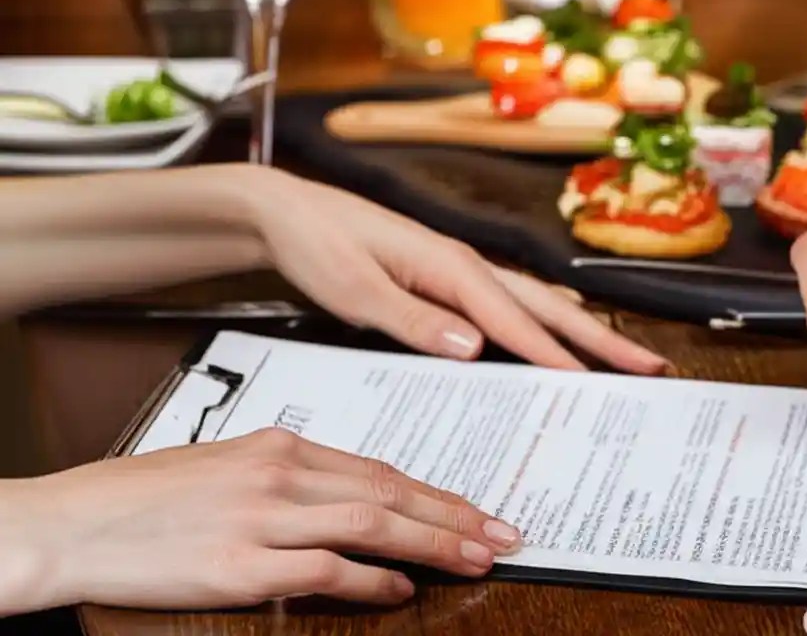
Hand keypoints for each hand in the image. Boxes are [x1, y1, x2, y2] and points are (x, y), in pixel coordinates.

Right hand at [0, 428, 523, 613]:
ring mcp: (262, 518)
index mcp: (279, 445)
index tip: (475, 507)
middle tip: (503, 532)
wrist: (73, 524)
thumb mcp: (226, 467)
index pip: (379, 467)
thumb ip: (289, 478)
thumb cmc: (144, 499)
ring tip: (477, 558)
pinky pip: (325, 569)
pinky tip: (399, 590)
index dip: (435, 492)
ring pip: (372, 523)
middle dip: (456, 514)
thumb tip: (346, 499)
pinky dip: (370, 580)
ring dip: (433, 543)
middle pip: (390, 491)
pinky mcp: (242, 564)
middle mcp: (279, 474)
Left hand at [243, 167, 666, 374]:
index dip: (554, 355)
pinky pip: (511, 307)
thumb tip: (473, 347)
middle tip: (649, 367)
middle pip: (547, 305)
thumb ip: (413, 320)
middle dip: (599, 339)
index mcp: (449, 266)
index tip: (593, 385)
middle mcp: (466, 265)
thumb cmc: (318, 245)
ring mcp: (461, 270)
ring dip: (582, 333)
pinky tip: (554, 345)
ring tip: (624, 360)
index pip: (513, 319)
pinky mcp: (448, 279)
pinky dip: (544, 328)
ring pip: (537, 303)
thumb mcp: (355, 288)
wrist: (287, 211)